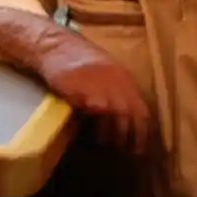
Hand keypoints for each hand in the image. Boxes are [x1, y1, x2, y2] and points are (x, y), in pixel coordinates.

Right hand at [36, 32, 150, 155]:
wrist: (55, 46)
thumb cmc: (78, 57)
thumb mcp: (106, 69)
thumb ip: (117, 88)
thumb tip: (125, 114)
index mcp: (125, 79)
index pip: (141, 113)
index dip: (141, 134)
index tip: (138, 149)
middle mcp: (116, 86)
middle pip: (127, 120)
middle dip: (124, 138)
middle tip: (120, 150)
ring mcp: (99, 90)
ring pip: (111, 121)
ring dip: (107, 135)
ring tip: (102, 142)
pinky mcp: (82, 95)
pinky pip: (90, 116)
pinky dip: (90, 126)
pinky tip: (86, 132)